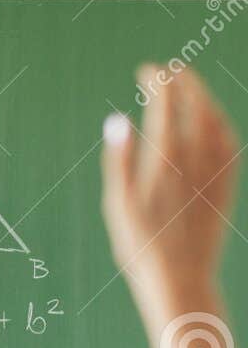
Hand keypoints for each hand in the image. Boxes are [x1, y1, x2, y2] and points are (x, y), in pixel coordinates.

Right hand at [103, 66, 238, 306]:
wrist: (180, 277)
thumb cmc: (140, 245)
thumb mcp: (117, 204)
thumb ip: (119, 159)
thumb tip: (117, 120)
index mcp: (166, 156)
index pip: (166, 100)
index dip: (157, 79)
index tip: (147, 71)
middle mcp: (196, 156)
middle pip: (195, 102)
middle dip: (182, 80)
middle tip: (168, 71)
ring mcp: (216, 169)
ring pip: (216, 118)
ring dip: (202, 97)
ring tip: (189, 90)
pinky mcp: (227, 184)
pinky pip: (229, 141)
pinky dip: (219, 123)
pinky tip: (212, 124)